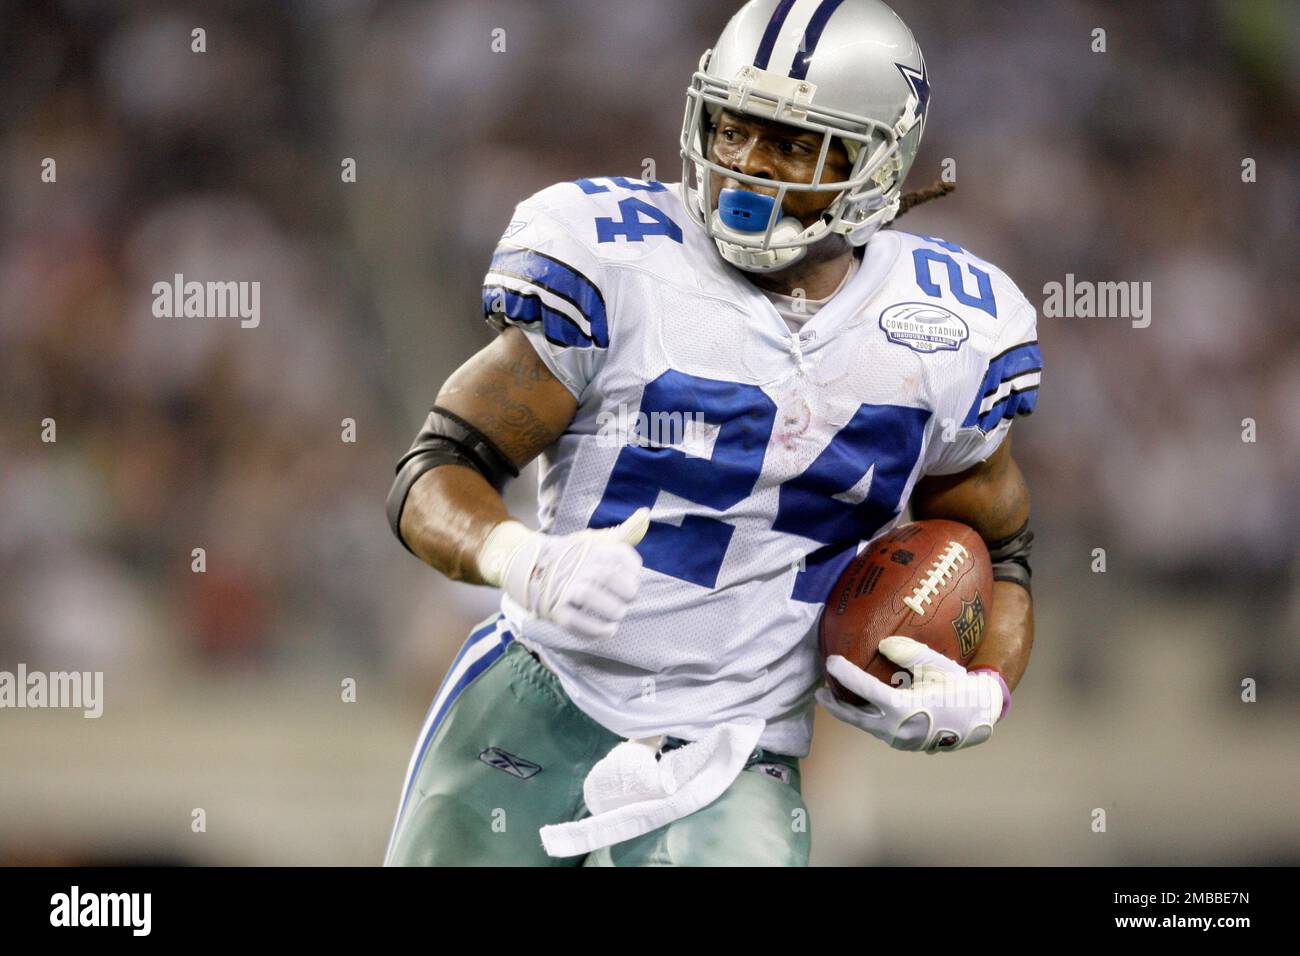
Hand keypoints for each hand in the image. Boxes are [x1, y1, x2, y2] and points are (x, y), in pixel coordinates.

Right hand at [478, 508, 648, 639]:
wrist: (533, 569)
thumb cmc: (575, 557)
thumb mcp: (598, 541)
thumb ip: (625, 532)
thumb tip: (646, 513)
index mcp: (592, 548)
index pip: (621, 555)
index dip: (634, 571)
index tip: (633, 579)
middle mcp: (577, 565)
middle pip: (607, 576)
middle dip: (627, 592)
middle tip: (627, 599)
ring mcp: (564, 587)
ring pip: (589, 597)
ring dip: (613, 610)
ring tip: (618, 614)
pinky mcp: (555, 609)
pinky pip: (575, 621)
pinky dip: (596, 629)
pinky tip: (608, 630)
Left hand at [815, 636, 1009, 753]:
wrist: (980, 716)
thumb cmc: (958, 686)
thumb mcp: (936, 666)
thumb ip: (909, 653)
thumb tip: (883, 643)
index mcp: (903, 708)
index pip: (863, 689)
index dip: (844, 673)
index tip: (830, 660)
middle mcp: (897, 728)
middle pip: (854, 716)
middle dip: (833, 704)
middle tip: (819, 691)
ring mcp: (900, 740)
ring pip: (866, 725)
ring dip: (849, 712)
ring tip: (835, 697)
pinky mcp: (905, 744)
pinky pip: (879, 729)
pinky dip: (867, 717)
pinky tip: (862, 707)